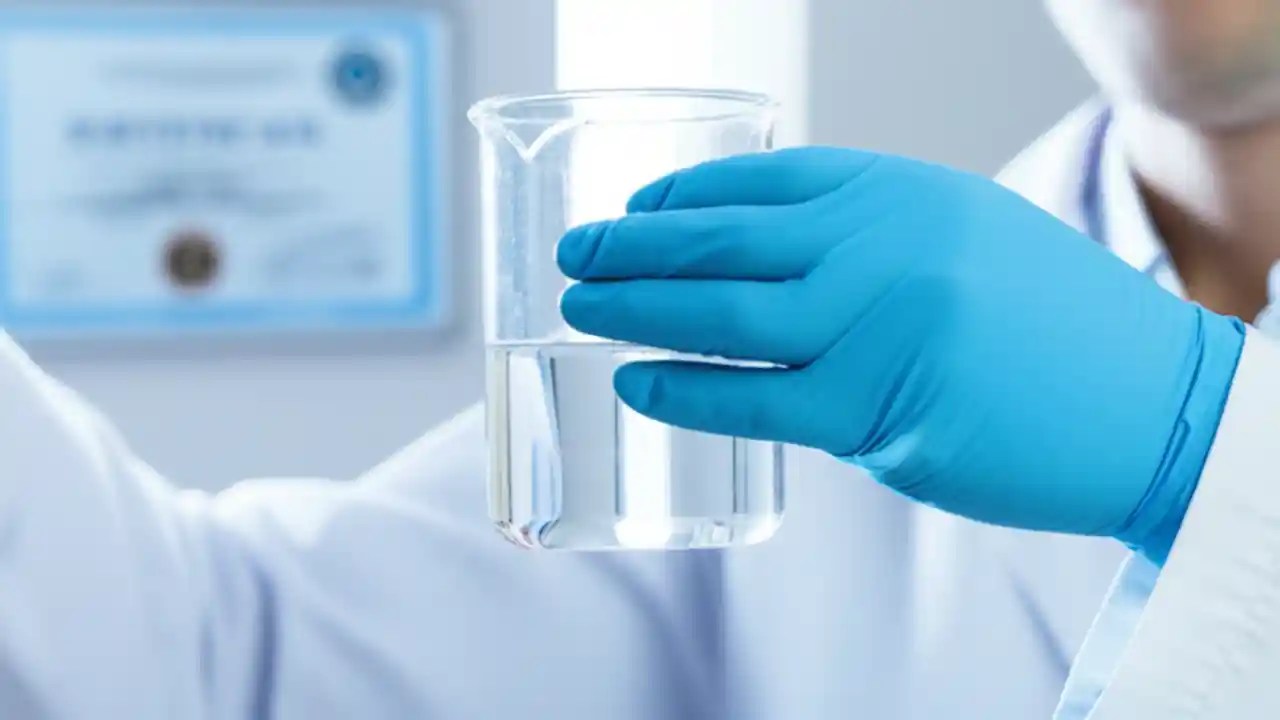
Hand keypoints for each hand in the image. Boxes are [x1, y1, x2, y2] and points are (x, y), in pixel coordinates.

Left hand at [555, 147, 1244, 563]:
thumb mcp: (962, 238)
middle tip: (571, 254)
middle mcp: (882, 244)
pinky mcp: (876, 411)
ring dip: (637, 311)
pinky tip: (636, 381)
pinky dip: (687, 389)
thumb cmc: (1053, 327)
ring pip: (725, 314)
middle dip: (633, 247)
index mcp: (901, 192)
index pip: (764, 178)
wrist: (1150, 403)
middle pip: (725, 238)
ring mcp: (877, 325)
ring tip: (577, 311)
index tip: (631, 213)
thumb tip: (766, 265)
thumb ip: (869, 242)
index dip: (682, 194)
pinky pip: (755, 397)